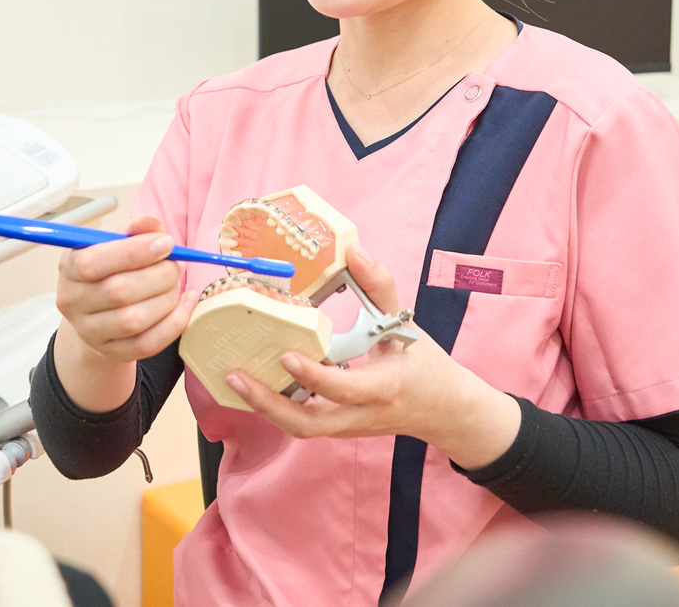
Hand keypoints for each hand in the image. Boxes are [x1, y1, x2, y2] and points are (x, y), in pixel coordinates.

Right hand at [55, 214, 194, 362]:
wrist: (98, 315)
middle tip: (176, 265)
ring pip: (134, 320)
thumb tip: (150, 223)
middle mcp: (73, 302)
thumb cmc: (109, 272)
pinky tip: (186, 303)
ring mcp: (90, 331)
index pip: (93, 262)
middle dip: (159, 275)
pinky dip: (175, 322)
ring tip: (176, 285)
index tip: (166, 243)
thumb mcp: (114, 244)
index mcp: (69, 268)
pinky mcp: (113, 352)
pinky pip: (148, 343)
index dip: (134, 252)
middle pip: (119, 291)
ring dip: (167, 299)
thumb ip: (133, 230)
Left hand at [225, 244, 520, 469]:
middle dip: (269, 405)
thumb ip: (380, 286)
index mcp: (383, 387)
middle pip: (309, 424)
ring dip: (265, 407)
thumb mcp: (406, 323)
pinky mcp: (339, 428)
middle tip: (236, 376)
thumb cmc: (424, 364)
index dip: (313, 375)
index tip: (286, 354)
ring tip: (234, 379)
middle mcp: (362, 414)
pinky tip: (255, 382)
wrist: (444, 411)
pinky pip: (304, 422)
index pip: (344, 388)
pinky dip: (277, 406)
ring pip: (301, 428)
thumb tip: (354, 249)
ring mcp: (348, 427)